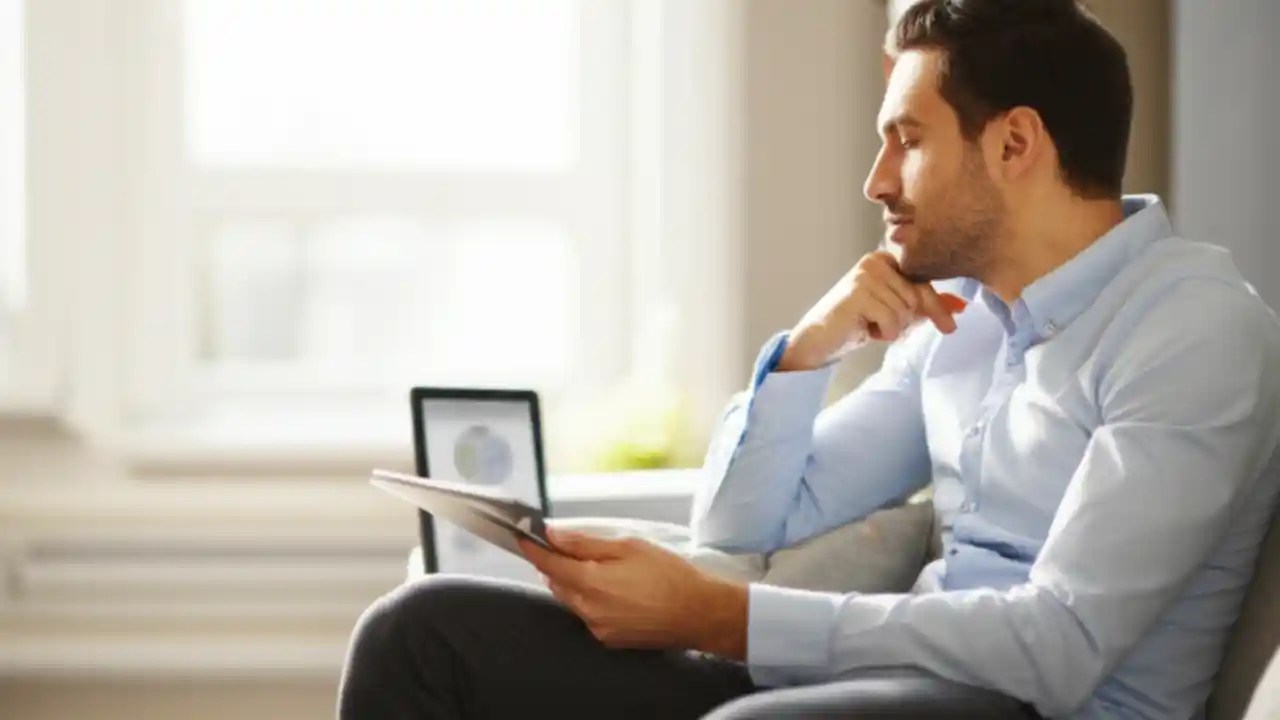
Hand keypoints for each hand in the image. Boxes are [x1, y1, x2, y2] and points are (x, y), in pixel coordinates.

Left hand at [519, 529, 747, 658]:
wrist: (699, 614)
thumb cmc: (670, 575)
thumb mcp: (629, 547)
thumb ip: (587, 542)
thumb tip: (554, 535)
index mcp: (591, 583)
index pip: (548, 564)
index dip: (533, 548)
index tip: (522, 536)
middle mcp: (589, 610)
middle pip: (556, 584)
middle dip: (555, 564)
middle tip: (564, 545)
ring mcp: (598, 627)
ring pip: (572, 600)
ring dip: (573, 582)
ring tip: (594, 565)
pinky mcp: (610, 638)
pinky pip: (588, 615)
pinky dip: (590, 599)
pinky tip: (612, 589)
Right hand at [778, 250, 966, 370]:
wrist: (818, 340)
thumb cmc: (855, 324)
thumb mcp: (894, 311)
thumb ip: (921, 306)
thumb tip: (959, 307)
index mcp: (884, 259)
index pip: (922, 283)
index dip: (936, 307)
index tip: (951, 327)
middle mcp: (875, 261)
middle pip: (915, 298)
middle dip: (904, 320)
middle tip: (880, 326)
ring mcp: (866, 275)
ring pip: (905, 311)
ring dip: (891, 328)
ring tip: (868, 325)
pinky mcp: (858, 293)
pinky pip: (892, 320)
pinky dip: (883, 332)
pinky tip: (863, 329)